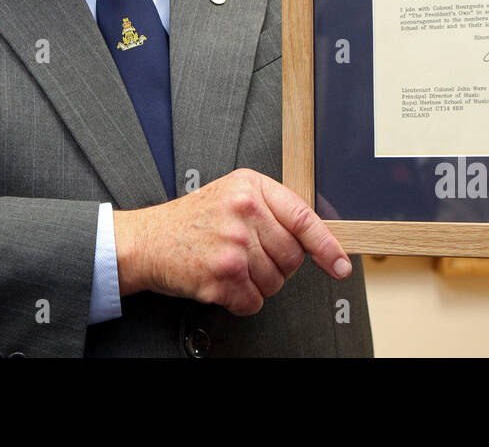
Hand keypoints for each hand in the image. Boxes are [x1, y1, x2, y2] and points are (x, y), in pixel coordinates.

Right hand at [113, 167, 351, 315]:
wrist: (147, 241)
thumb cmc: (191, 221)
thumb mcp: (232, 195)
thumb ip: (270, 209)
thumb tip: (314, 239)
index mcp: (250, 187)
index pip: (303, 218)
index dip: (327, 246)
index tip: (341, 265)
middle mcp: (243, 211)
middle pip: (292, 257)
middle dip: (277, 266)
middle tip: (250, 257)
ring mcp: (233, 244)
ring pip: (275, 282)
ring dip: (257, 284)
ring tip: (232, 267)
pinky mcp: (221, 275)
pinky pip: (254, 301)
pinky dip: (242, 300)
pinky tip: (223, 283)